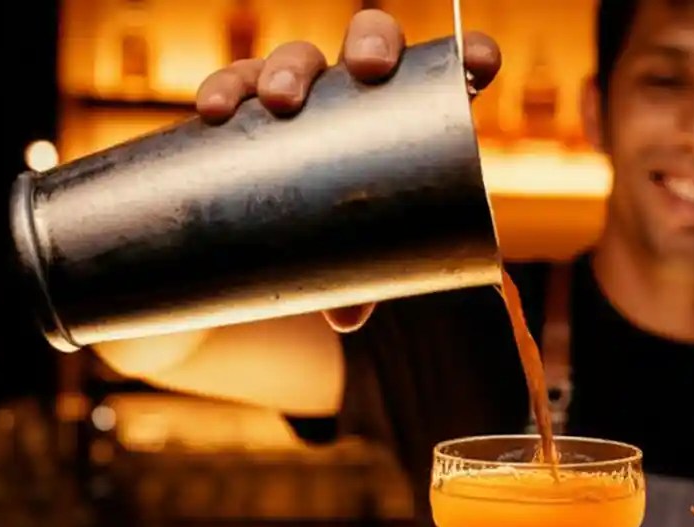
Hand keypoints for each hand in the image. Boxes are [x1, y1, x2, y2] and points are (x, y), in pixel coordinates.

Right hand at [193, 9, 501, 332]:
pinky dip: (225, 88)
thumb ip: (361, 280)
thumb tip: (347, 320)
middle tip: (369, 71)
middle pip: (371, 38)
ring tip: (278, 101)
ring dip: (288, 67)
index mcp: (409, 112)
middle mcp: (358, 89)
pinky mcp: (251, 101)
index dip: (470, 56)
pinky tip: (213, 109)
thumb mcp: (360, 256)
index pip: (451, 68)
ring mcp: (306, 90)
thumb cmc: (342, 233)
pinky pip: (237, 82)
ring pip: (300, 56)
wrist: (277, 226)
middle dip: (371, 43)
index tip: (480, 65)